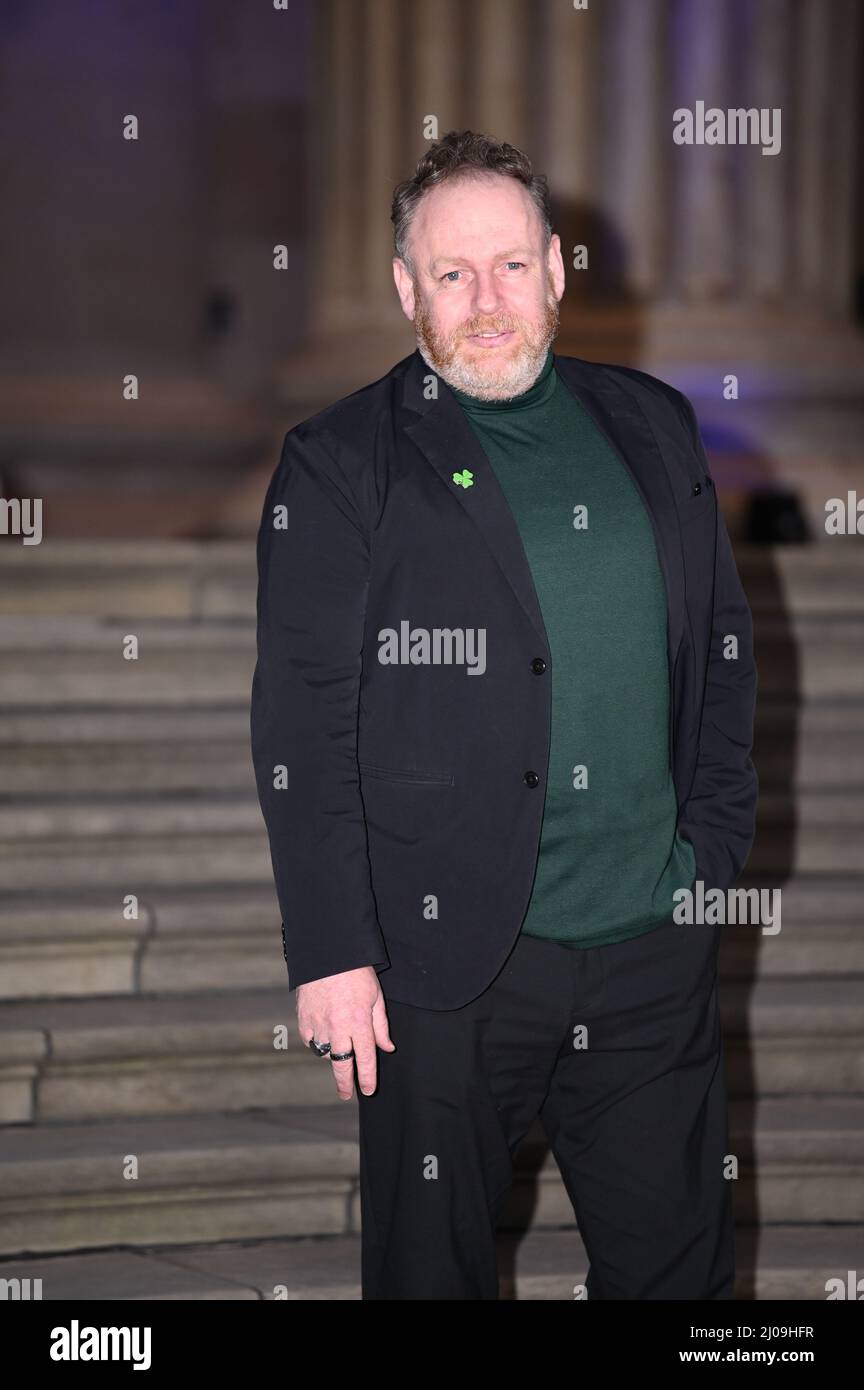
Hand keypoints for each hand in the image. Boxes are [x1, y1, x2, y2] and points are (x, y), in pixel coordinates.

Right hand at [297, 965, 394, 1099]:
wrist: (327, 955)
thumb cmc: (356, 973)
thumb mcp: (376, 997)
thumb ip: (381, 1026)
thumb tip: (387, 1048)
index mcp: (359, 1024)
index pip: (366, 1059)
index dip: (367, 1078)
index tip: (368, 1090)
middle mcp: (338, 1029)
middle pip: (342, 1065)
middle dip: (345, 1083)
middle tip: (346, 1094)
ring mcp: (318, 1025)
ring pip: (325, 1052)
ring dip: (333, 1054)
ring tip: (339, 1047)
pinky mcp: (303, 1019)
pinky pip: (310, 1040)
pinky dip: (316, 1041)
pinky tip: (323, 1034)